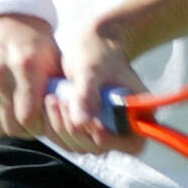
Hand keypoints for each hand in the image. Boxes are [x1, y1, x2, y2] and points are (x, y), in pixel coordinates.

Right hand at [0, 14, 62, 143]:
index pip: (29, 116)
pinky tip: (1, 115)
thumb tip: (74, 116)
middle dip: (25, 130)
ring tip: (18, 119)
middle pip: (11, 124)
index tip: (44, 122)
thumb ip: (61, 86)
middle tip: (32, 124)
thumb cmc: (33, 42)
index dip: (38, 126)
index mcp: (26, 65)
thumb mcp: (53, 57)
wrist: (0, 18)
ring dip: (8, 128)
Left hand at [42, 21, 148, 155]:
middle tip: (60, 102)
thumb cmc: (96, 48)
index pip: (133, 144)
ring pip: (81, 145)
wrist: (88, 40)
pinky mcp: (85, 125)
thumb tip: (81, 122)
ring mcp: (103, 126)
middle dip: (76, 129)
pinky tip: (49, 103)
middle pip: (100, 147)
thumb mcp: (90, 68)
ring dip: (61, 127)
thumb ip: (86, 95)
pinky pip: (69, 138)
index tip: (92, 125)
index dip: (112, 141)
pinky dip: (56, 125)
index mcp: (138, 111)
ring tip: (51, 99)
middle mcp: (122, 124)